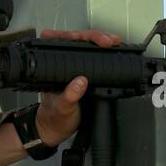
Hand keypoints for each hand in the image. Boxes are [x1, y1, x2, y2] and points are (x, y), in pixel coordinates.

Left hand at [35, 29, 122, 145]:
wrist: (56, 129)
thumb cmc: (54, 117)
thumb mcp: (61, 108)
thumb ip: (69, 97)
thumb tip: (80, 82)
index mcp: (50, 68)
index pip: (58, 40)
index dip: (74, 36)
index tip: (89, 41)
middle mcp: (60, 64)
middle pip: (76, 40)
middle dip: (95, 37)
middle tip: (109, 41)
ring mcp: (72, 67)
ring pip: (86, 46)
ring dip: (101, 41)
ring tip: (114, 42)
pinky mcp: (83, 73)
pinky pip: (93, 57)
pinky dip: (104, 52)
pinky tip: (114, 50)